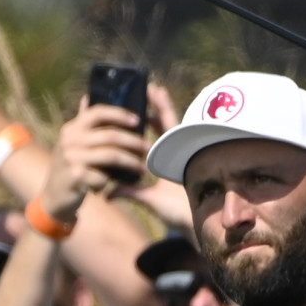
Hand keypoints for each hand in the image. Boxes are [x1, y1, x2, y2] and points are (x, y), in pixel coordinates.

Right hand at [40, 97, 149, 221]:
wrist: (53, 196)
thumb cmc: (69, 167)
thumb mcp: (72, 142)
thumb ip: (82, 123)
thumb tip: (87, 97)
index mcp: (72, 128)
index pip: (97, 112)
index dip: (119, 114)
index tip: (137, 120)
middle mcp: (70, 140)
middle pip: (110, 135)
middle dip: (134, 142)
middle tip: (148, 148)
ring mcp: (71, 158)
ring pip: (111, 156)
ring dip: (131, 162)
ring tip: (143, 168)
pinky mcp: (75, 177)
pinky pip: (103, 177)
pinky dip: (114, 181)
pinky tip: (119, 184)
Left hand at [108, 83, 191, 228]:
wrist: (200, 221)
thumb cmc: (178, 214)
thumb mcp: (149, 200)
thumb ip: (130, 192)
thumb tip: (106, 192)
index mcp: (159, 164)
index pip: (143, 142)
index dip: (134, 128)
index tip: (123, 112)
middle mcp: (169, 154)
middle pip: (155, 127)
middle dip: (146, 110)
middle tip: (136, 90)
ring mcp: (178, 149)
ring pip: (164, 120)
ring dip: (155, 102)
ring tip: (147, 85)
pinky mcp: (183, 146)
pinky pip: (173, 123)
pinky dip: (165, 107)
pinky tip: (159, 91)